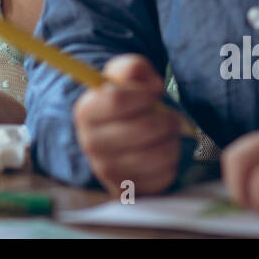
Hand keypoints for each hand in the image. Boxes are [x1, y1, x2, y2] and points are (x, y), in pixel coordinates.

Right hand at [73, 54, 180, 195]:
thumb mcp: (124, 75)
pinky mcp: (126, 190)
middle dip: (166, 120)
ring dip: (172, 141)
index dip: (143, 94)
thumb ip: (135, 68)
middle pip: (141, 130)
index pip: (116, 100)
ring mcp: (106, 171)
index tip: (154, 92)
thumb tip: (153, 88)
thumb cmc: (125, 101)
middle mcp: (90, 144)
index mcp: (86, 111)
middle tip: (170, 115)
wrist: (117, 135)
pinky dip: (171, 162)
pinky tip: (163, 151)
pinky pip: (162, 177)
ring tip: (168, 134)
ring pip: (156, 156)